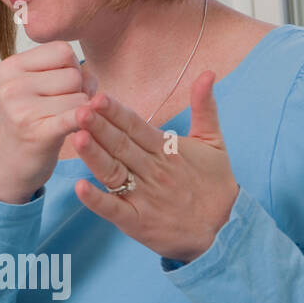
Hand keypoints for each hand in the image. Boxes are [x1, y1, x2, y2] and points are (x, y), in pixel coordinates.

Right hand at [0, 41, 98, 202]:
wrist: (3, 168)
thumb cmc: (23, 123)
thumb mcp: (26, 87)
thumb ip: (57, 70)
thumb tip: (90, 74)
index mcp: (10, 67)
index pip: (63, 50)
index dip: (72, 67)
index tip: (61, 86)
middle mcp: (12, 85)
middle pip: (74, 74)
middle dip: (78, 90)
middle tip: (62, 108)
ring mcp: (22, 110)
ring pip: (81, 96)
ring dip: (82, 111)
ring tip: (61, 121)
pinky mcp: (38, 134)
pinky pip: (77, 116)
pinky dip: (85, 120)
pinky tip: (83, 126)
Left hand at [71, 70, 239, 262]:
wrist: (226, 230)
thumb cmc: (214, 183)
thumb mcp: (213, 142)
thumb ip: (205, 107)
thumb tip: (207, 72)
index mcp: (166, 150)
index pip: (136, 127)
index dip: (117, 113)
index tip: (98, 97)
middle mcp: (152, 171)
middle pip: (121, 146)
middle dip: (100, 127)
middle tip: (80, 109)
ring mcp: (144, 196)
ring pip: (114, 172)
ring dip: (95, 155)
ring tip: (77, 137)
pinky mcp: (137, 221)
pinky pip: (114, 209)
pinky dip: (97, 200)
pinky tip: (80, 187)